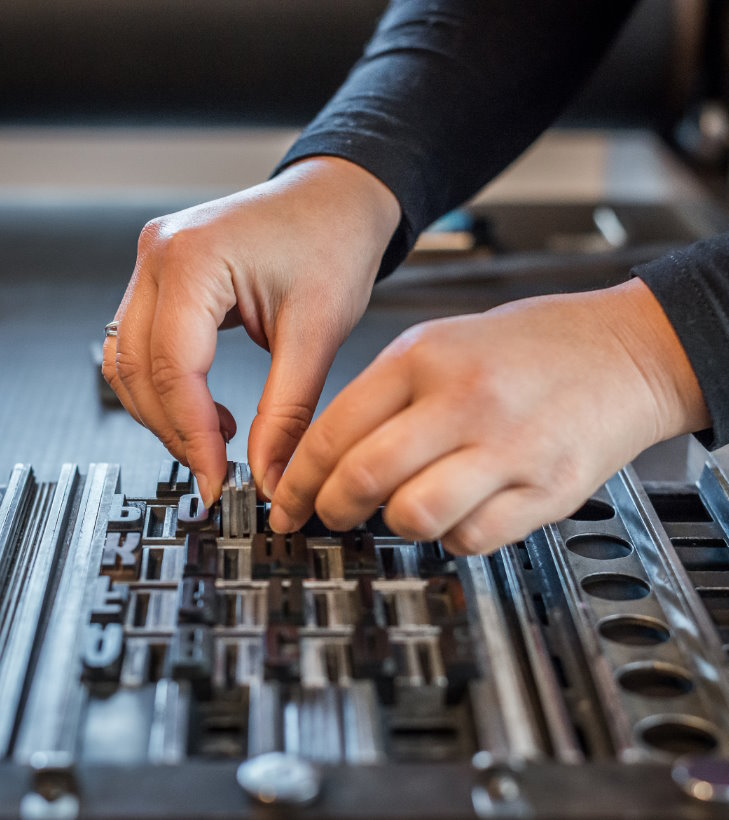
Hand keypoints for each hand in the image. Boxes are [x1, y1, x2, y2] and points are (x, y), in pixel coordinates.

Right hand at [102, 157, 399, 505]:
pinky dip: (165, 387)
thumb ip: (288, 411)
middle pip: (138, 370)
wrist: (338, 199)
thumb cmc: (333, 239)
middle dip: (174, 430)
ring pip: (129, 362)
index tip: (217, 479)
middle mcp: (160, 255)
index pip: (174, 369)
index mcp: (194, 258)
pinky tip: (204, 408)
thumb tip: (268, 473)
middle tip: (216, 469)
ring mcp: (154, 263)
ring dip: (163, 413)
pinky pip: (142, 345)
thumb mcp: (318, 331)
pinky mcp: (163, 276)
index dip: (192, 436)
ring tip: (215, 440)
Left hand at [269, 279, 709, 552]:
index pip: (334, 429)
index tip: (288, 501)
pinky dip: (452, 536)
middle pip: (364, 476)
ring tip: (401, 511)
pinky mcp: (547, 490)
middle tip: (330, 516)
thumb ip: (388, 395)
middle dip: (331, 510)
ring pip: (414, 515)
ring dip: (394, 524)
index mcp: (425, 356)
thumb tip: (333, 456)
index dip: (299, 478)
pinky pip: (471, 538)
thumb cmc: (533, 347)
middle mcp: (464, 400)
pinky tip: (459, 512)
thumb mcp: (445, 341)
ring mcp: (508, 447)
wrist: (626, 350)